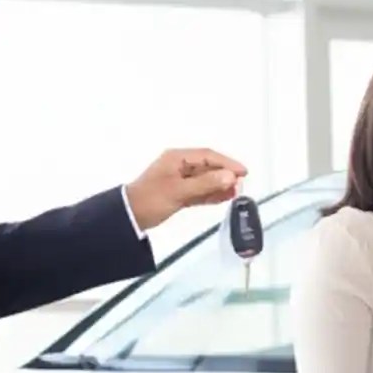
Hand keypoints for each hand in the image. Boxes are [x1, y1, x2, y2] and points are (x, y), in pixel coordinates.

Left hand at [124, 148, 246, 230]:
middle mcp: (179, 165)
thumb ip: (205, 183)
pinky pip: (199, 191)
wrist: (129, 217)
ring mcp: (179, 179)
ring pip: (205, 180)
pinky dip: (210, 194)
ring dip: (220, 186)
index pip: (207, 156)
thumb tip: (229, 176)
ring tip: (235, 194)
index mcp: (176, 158)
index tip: (243, 172)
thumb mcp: (179, 191)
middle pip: (208, 167)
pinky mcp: (178, 193)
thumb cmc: (150, 200)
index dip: (227, 163)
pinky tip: (223, 198)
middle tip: (240, 186)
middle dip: (225, 176)